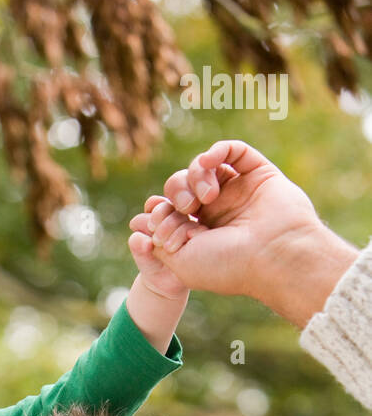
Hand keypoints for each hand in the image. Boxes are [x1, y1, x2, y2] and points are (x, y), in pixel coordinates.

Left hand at [129, 139, 356, 323]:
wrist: (272, 256)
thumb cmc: (227, 265)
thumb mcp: (179, 262)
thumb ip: (158, 242)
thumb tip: (143, 223)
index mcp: (201, 235)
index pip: (170, 211)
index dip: (159, 211)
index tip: (155, 219)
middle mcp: (219, 212)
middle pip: (182, 186)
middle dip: (176, 193)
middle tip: (186, 209)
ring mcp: (239, 191)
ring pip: (203, 168)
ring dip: (194, 176)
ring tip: (206, 197)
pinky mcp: (258, 173)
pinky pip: (234, 150)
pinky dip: (216, 151)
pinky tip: (207, 162)